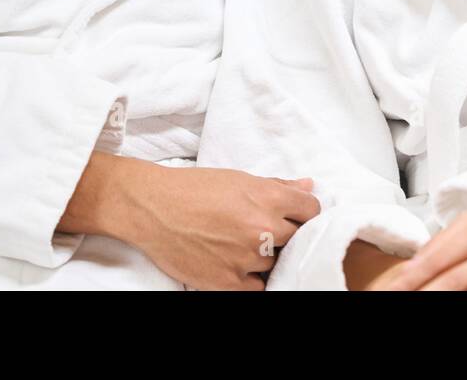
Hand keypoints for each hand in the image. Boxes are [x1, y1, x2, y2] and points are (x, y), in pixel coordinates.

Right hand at [113, 162, 319, 289]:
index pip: (312, 210)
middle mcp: (263, 229)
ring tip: (241, 244)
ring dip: (264, 256)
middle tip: (264, 230)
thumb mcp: (240, 179)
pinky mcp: (228, 282)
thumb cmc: (194, 189)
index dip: (304, 212)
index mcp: (269, 198)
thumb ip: (278, 185)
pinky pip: (257, 287)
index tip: (295, 215)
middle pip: (297, 238)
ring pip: (275, 262)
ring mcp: (247, 258)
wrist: (154, 208)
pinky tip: (237, 264)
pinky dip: (250, 278)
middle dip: (285, 234)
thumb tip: (307, 186)